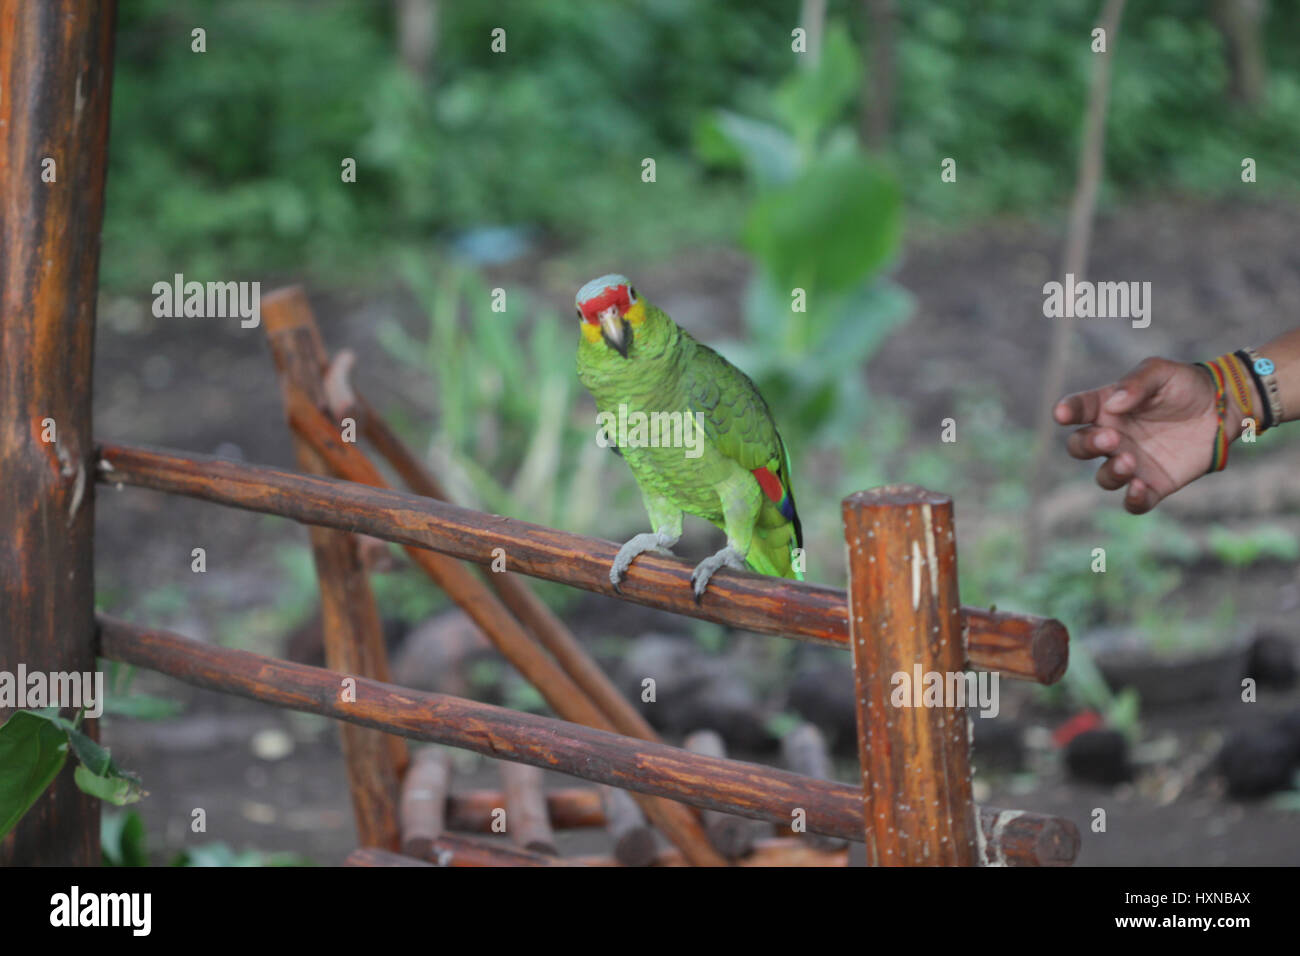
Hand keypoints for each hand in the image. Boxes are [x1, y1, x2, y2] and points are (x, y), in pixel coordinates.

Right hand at [1054, 357, 1223, 513]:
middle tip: (1111, 438)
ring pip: (1104, 477)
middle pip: (1080, 448)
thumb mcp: (1161, 372)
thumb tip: (1112, 405)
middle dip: (1088, 445)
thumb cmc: (1185, 385)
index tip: (1063, 414)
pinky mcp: (1154, 484)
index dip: (1066, 412)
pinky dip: (1132, 500)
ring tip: (1129, 461)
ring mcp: (1131, 463)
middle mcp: (1113, 438)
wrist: (1223, 408)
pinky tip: (1139, 488)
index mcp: (1106, 408)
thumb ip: (1136, 383)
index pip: (1077, 410)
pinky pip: (1134, 502)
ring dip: (1111, 472)